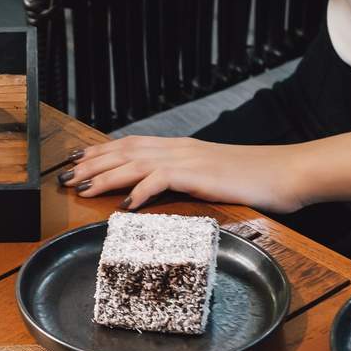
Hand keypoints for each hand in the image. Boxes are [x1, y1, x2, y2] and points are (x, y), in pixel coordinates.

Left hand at [56, 136, 307, 213]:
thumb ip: (185, 178)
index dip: (100, 152)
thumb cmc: (253, 179)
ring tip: (81, 188)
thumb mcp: (211, 176)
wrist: (286, 173)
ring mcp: (188, 159)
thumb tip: (160, 189)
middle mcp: (179, 148)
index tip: (76, 161)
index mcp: (180, 148)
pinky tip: (124, 205)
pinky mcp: (199, 174)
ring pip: (135, 163)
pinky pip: (161, 180)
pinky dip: (139, 191)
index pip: (131, 145)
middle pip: (124, 151)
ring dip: (104, 176)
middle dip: (91, 163)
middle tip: (65, 177)